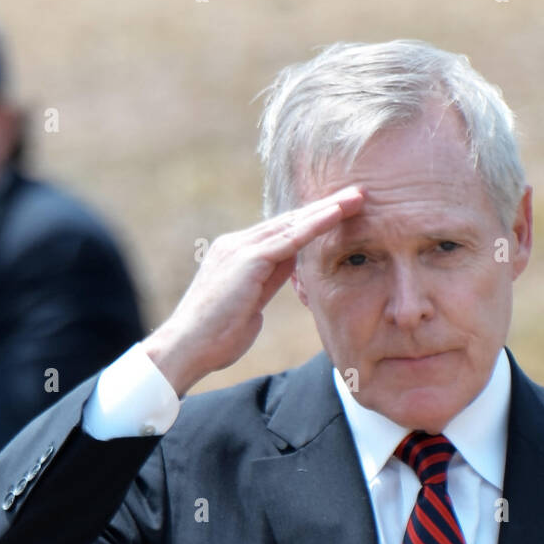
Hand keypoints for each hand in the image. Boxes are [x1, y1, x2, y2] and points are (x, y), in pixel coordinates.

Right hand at [142, 186, 364, 396]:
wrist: (187, 348)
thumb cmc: (215, 338)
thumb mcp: (251, 306)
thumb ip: (269, 283)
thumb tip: (291, 268)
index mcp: (236, 255)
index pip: (281, 233)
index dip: (311, 223)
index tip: (340, 215)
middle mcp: (236, 244)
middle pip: (289, 221)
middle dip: (324, 208)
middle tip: (357, 195)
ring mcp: (240, 248)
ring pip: (291, 224)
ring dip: (326, 209)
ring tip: (357, 198)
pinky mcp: (247, 259)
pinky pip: (288, 238)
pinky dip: (314, 225)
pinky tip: (337, 214)